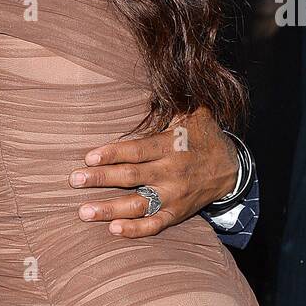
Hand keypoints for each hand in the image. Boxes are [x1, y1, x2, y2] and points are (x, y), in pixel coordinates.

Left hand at [69, 106, 238, 237]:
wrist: (232, 167)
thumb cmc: (201, 136)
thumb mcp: (192, 113)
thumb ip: (170, 102)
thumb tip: (158, 75)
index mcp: (171, 146)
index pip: (137, 150)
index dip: (112, 153)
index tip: (89, 157)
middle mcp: (171, 172)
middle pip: (131, 177)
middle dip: (101, 179)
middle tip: (74, 180)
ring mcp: (174, 195)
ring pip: (138, 205)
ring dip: (110, 210)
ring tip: (84, 212)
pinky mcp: (177, 212)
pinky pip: (155, 225)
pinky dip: (136, 229)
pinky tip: (114, 230)